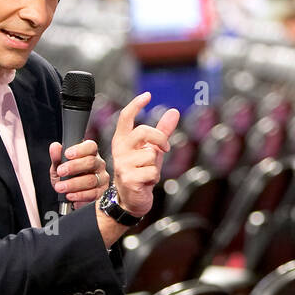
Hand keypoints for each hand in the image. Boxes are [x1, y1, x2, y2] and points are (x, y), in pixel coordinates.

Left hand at [49, 139, 107, 206]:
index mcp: (89, 154)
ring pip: (91, 180)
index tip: (67, 154)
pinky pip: (93, 194)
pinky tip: (69, 195)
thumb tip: (55, 146)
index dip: (80, 150)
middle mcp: (98, 164)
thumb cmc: (66, 177)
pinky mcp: (101, 192)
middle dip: (74, 167)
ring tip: (60, 187)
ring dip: (73, 184)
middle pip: (91, 162)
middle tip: (60, 171)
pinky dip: (79, 195)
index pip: (91, 146)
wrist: (68, 194)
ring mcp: (102, 179)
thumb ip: (57, 157)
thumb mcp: (58, 166)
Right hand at [109, 92, 178, 218]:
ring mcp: (122, 164)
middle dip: (160, 138)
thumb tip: (174, 112)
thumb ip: (162, 131)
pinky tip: (146, 183)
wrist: (130, 199)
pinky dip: (154, 178)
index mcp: (122, 140)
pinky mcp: (129, 178)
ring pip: (151, 155)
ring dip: (156, 166)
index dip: (135, 105)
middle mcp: (120, 150)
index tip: (147, 95)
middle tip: (165, 148)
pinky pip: (153, 171)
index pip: (125, 117)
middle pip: (143, 131)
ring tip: (147, 173)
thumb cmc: (141, 172)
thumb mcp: (152, 149)